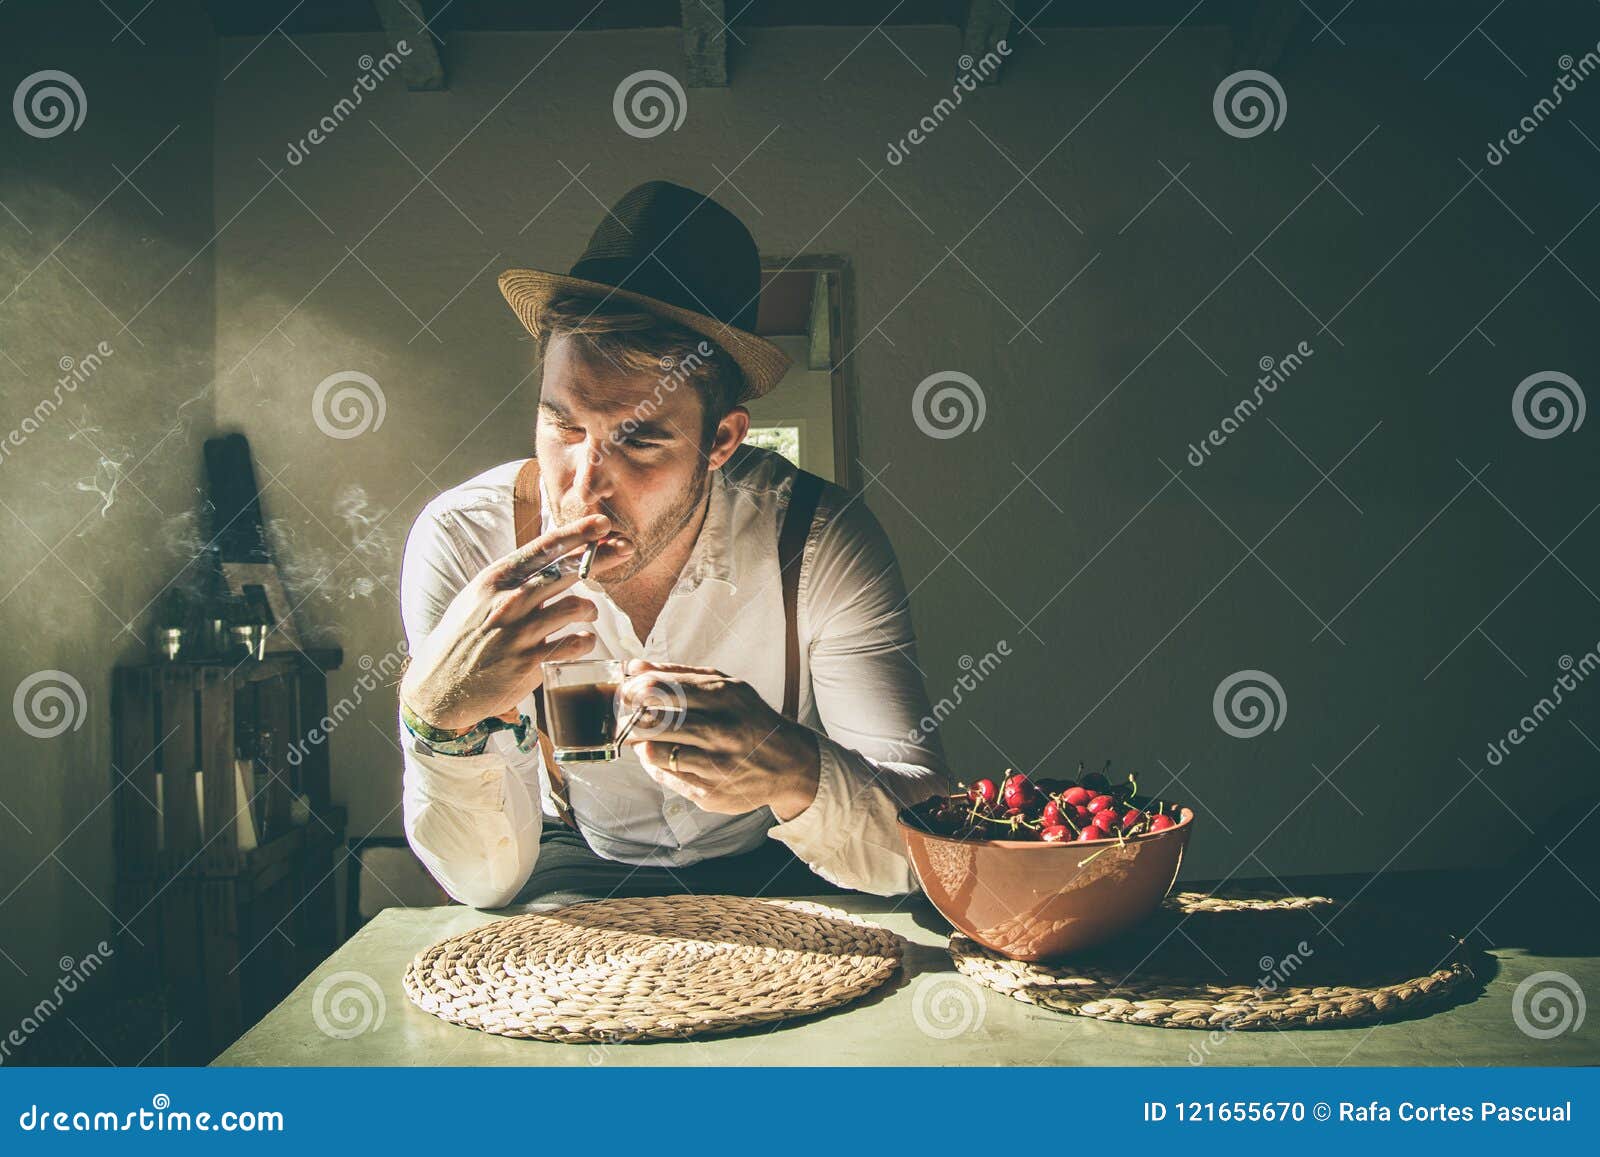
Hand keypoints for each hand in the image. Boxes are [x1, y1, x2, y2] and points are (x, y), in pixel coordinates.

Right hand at [400, 515, 633, 730]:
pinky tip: (581, 641)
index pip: (543, 549)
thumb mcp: (478, 597)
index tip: (602, 524)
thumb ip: (513, 581)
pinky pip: (574, 644)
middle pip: (569, 571)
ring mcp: (520, 633)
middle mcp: (509, 601)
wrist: (439, 686)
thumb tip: (552, 560)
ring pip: (577, 607)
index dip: (577, 534)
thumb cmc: (462, 638)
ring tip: (587, 614)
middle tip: (624, 550)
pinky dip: (584, 641)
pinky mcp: (530, 663)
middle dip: (602, 557)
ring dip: (590, 609)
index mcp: (495, 579)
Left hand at [617, 660, 820, 820]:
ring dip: (641, 743)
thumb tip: (635, 667)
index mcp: (723, 697)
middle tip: (628, 716)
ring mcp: (714, 765)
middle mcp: (719, 731)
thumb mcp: (724, 686)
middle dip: (631, 718)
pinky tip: (664, 756)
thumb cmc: (749, 718)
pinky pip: (665, 776)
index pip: (662, 689)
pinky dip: (656, 764)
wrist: (787, 763)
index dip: (635, 691)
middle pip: (653, 722)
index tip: (628, 692)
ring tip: (645, 737)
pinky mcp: (709, 793)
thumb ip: (678, 674)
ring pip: (654, 753)